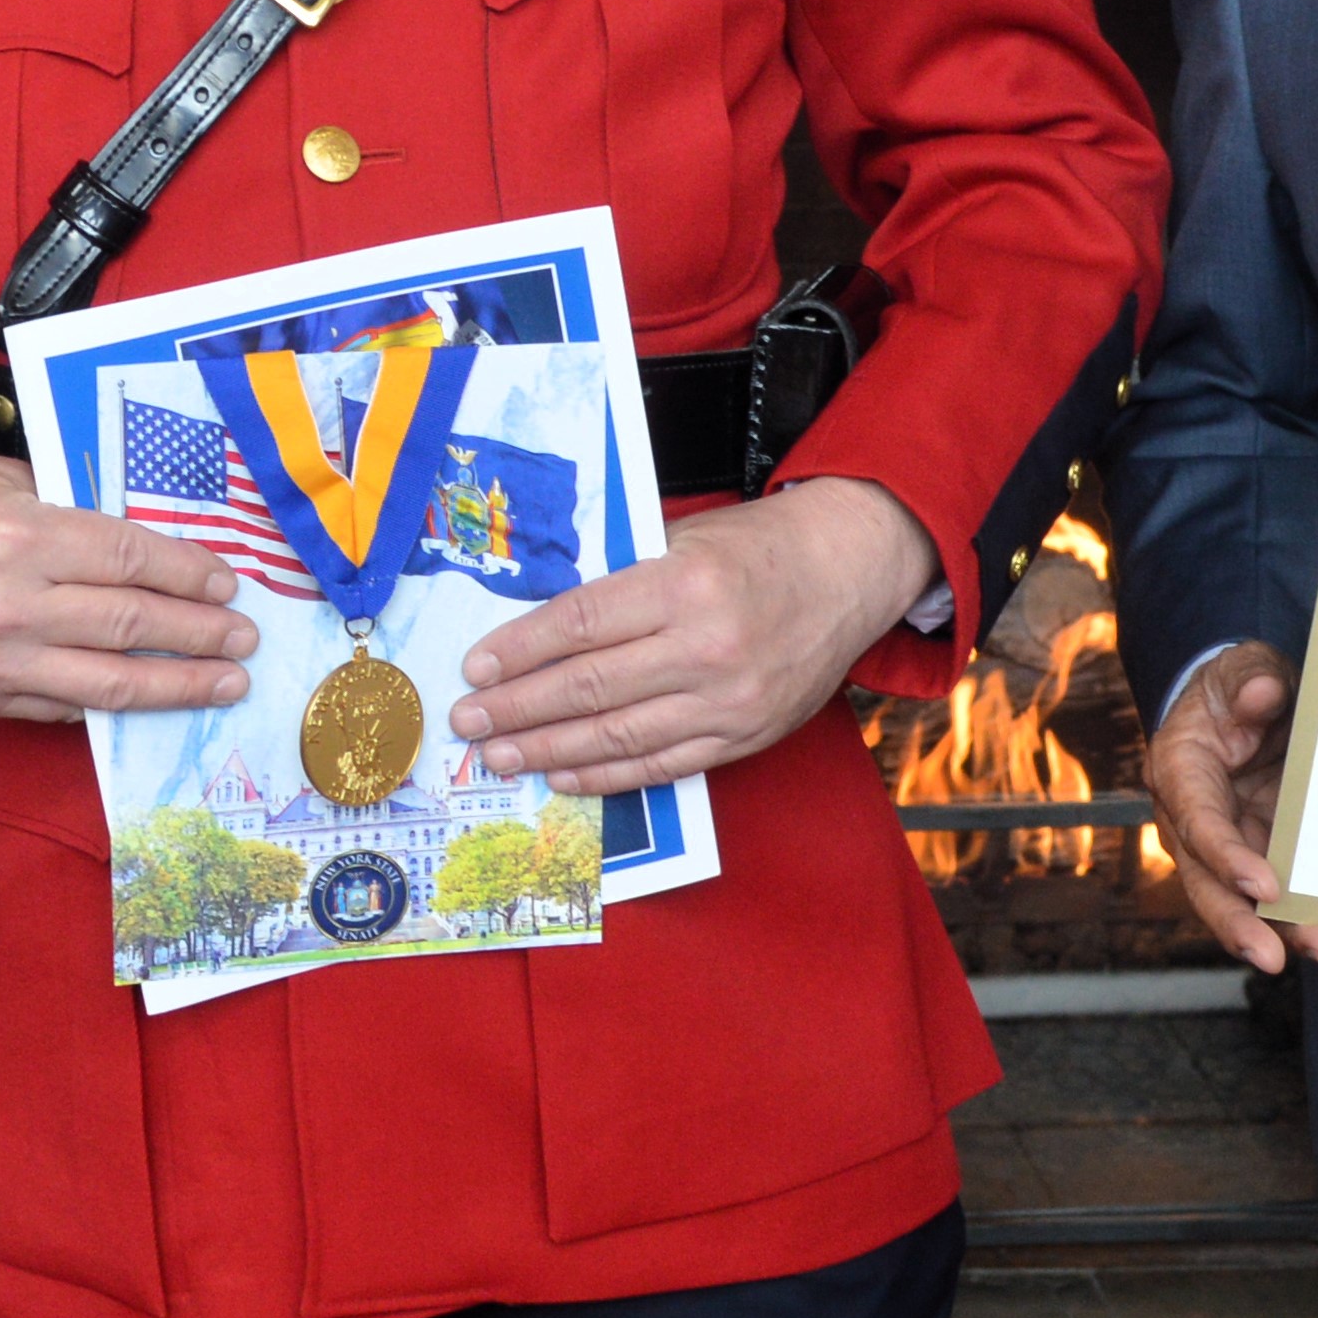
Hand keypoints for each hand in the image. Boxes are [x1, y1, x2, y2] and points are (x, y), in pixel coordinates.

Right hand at [0, 445, 254, 720]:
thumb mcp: (1, 480)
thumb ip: (70, 511)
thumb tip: (146, 541)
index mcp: (19, 535)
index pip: (130, 558)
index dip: (188, 575)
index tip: (226, 584)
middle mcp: (10, 604)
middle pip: (131, 624)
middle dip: (200, 635)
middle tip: (243, 638)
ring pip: (109, 682)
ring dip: (178, 686)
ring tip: (224, 683)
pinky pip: (65, 705)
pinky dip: (114, 701)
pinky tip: (153, 696)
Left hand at [448, 477, 936, 794]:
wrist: (848, 571)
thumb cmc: (759, 548)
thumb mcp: (684, 541)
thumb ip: (622, 584)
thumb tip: (538, 630)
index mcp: (686, 585)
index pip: (580, 624)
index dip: (520, 651)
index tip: (477, 668)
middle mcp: (707, 647)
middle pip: (589, 687)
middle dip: (518, 708)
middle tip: (469, 720)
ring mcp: (728, 700)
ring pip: (618, 736)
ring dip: (549, 749)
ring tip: (501, 754)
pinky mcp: (745, 736)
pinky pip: (662, 766)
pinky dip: (606, 775)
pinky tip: (563, 775)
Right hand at [1146, 643, 1317, 980]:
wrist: (1251, 701)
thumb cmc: (1239, 685)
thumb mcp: (1243, 668)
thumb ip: (1250, 679)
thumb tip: (1263, 693)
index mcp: (1180, 773)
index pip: (1195, 821)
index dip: (1225, 856)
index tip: (1264, 885)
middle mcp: (1196, 824)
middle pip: (1211, 886)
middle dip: (1246, 924)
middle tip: (1279, 957)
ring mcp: (1234, 848)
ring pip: (1253, 906)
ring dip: (1293, 935)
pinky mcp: (1269, 862)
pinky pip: (1290, 904)